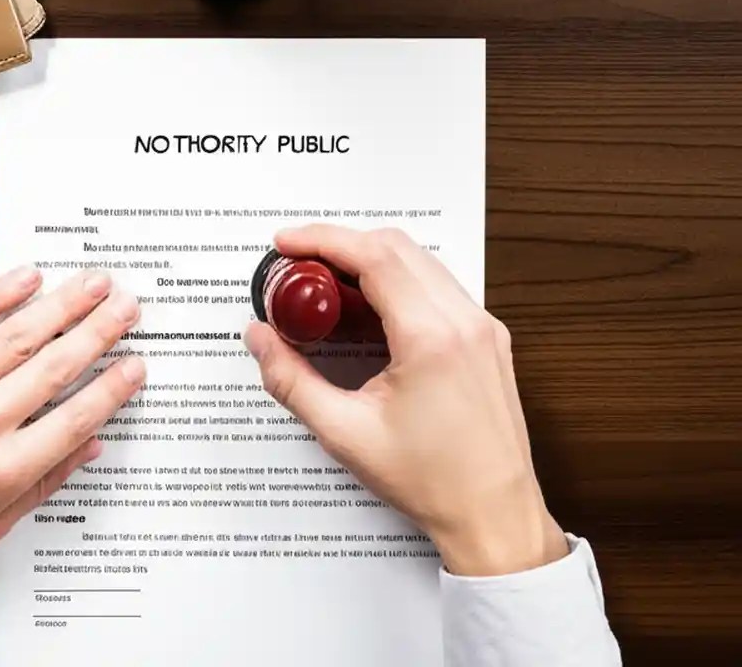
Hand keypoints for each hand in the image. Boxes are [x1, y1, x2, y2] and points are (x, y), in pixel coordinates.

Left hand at [0, 267, 144, 602]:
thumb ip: (45, 482)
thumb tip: (90, 444)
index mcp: (4, 471)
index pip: (78, 415)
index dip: (115, 385)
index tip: (137, 362)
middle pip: (57, 364)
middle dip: (100, 329)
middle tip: (127, 305)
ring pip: (17, 335)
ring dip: (62, 303)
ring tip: (92, 282)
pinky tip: (24, 279)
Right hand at [244, 225, 567, 576]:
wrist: (493, 514)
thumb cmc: (432, 482)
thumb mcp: (344, 433)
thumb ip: (291, 380)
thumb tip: (260, 340)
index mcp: (432, 339)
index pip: (373, 256)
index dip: (322, 239)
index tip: (287, 243)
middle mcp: (465, 322)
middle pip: (396, 247)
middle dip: (341, 245)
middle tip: (298, 266)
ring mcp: (483, 328)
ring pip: (420, 261)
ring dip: (370, 260)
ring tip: (325, 288)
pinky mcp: (488, 340)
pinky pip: (439, 287)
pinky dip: (398, 282)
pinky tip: (367, 310)